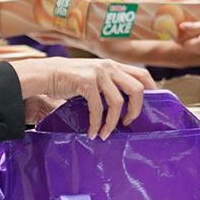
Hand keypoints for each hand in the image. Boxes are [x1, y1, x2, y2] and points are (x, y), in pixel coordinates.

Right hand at [13, 57, 154, 138]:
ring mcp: (98, 73)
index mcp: (114, 65)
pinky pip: (98, 108)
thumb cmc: (70, 80)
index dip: (152, 89)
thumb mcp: (95, 78)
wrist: (46, 74)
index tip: (153, 106)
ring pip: (118, 101)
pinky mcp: (86, 82)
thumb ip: (109, 85)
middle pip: (137, 88)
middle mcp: (109, 66)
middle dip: (136, 110)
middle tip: (127, 123)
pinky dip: (97, 123)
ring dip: (112, 122)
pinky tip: (92, 132)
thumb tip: (126, 106)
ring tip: (105, 134)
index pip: (142, 74)